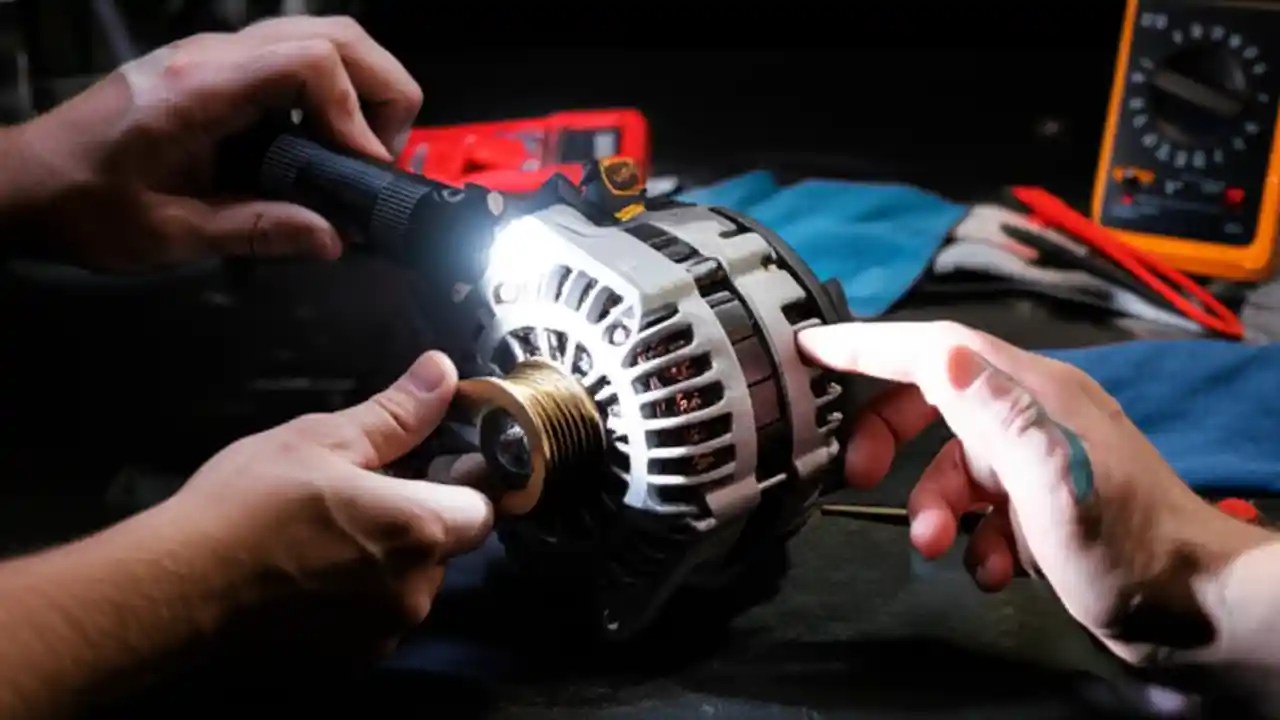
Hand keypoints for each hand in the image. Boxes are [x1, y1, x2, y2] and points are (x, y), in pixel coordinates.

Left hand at [2, 16, 420, 270]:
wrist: (30, 181)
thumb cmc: (86, 204)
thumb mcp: (172, 234)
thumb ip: (258, 231)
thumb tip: (334, 239)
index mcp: (201, 90)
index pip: (312, 62)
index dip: (358, 114)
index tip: (366, 170)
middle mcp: (214, 55)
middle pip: (335, 35)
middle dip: (382, 91)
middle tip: (380, 157)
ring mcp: (218, 55)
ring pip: (324, 37)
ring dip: (363, 87)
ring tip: (364, 150)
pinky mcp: (221, 69)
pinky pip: (298, 58)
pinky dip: (334, 93)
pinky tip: (327, 145)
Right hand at [154, 349, 491, 662]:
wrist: (180, 584)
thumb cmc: (251, 503)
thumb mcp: (324, 438)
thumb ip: (398, 413)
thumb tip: (442, 372)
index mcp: (420, 529)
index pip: (483, 505)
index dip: (463, 479)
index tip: (435, 460)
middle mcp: (414, 588)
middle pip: (449, 544)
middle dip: (421, 514)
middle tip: (367, 487)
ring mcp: (383, 628)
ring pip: (412, 579)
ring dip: (390, 553)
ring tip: (332, 525)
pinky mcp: (351, 653)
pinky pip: (379, 610)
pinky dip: (361, 587)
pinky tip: (316, 563)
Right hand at [798, 321, 1272, 663]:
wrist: (1199, 614)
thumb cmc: (1127, 549)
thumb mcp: (1054, 483)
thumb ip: (999, 417)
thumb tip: (938, 357)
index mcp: (1033, 392)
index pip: (934, 347)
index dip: (867, 345)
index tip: (809, 347)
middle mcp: (1033, 413)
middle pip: (931, 398)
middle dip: (888, 437)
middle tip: (858, 476)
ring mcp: (1039, 458)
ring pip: (952, 464)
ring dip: (933, 506)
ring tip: (937, 548)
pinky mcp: (1044, 501)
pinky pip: (982, 506)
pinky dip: (973, 536)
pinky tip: (994, 569)